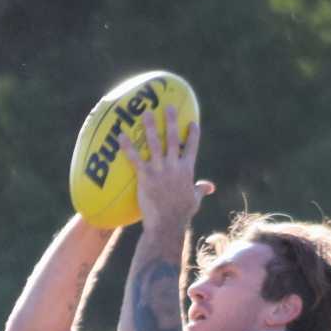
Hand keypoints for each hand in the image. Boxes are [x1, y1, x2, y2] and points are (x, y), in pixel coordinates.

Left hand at [124, 110, 209, 231]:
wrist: (167, 224)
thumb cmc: (181, 214)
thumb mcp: (194, 200)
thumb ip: (201, 189)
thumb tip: (210, 186)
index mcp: (187, 170)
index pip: (191, 147)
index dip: (192, 133)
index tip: (192, 121)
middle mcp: (174, 166)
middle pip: (173, 138)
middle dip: (171, 121)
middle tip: (168, 106)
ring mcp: (159, 170)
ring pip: (154, 143)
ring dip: (150, 126)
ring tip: (145, 112)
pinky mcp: (145, 176)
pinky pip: (135, 158)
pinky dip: (127, 147)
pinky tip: (121, 136)